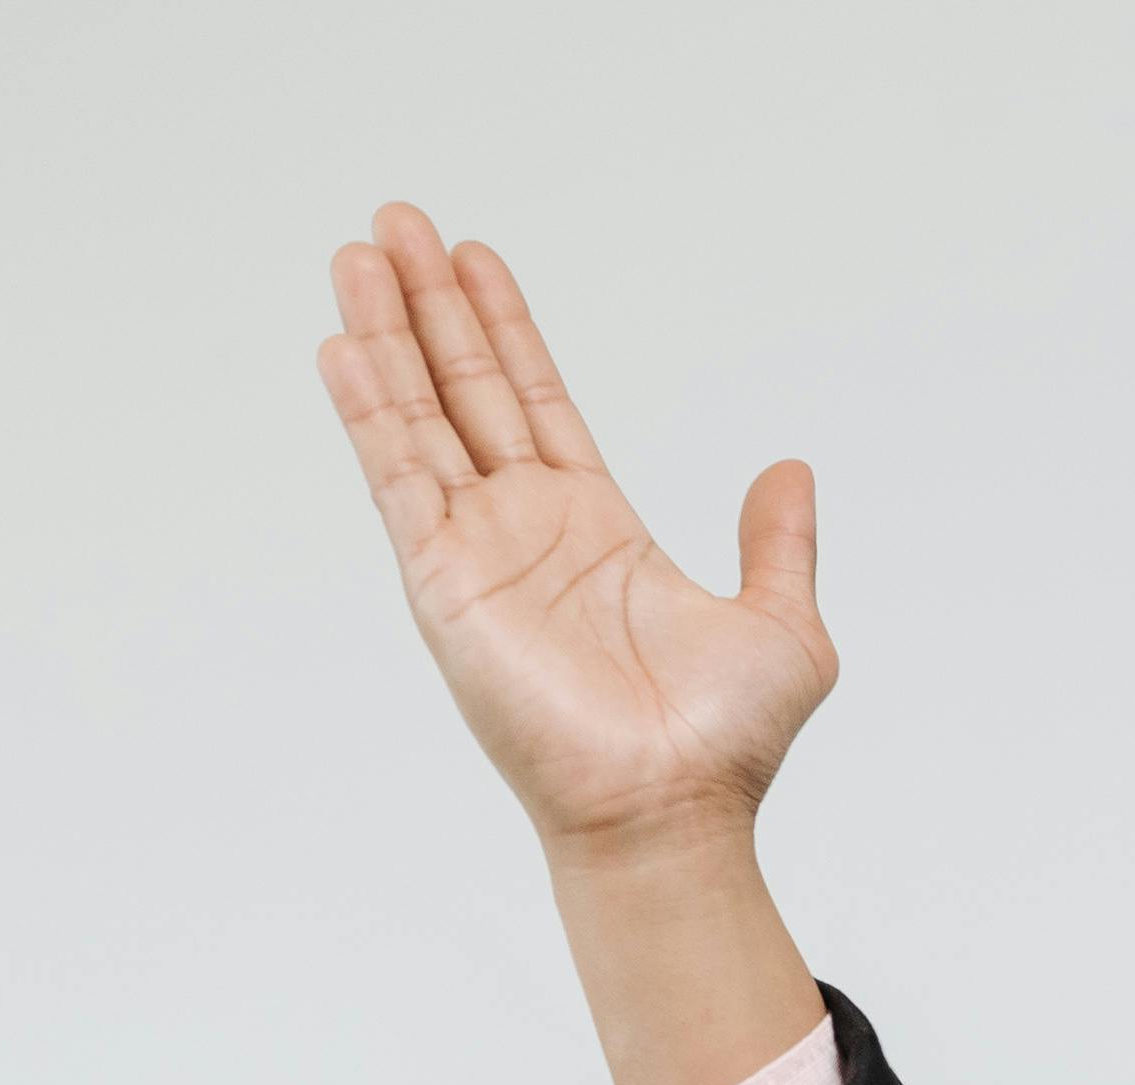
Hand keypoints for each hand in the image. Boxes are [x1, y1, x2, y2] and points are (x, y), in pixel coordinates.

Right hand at [317, 206, 834, 862]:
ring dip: (387, 336)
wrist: (674, 812)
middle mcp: (526, 529)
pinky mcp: (446, 583)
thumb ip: (778, 542)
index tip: (473, 259)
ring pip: (420, 418)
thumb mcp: (783, 625)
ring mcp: (479, 552)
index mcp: (595, 527)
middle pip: (465, 389)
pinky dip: (371, 412)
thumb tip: (790, 470)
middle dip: (431, 306)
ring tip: (358, 252)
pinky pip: (400, 480)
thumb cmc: (724, 744)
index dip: (503, 329)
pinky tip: (344, 347)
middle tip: (395, 222)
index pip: (535, 401)